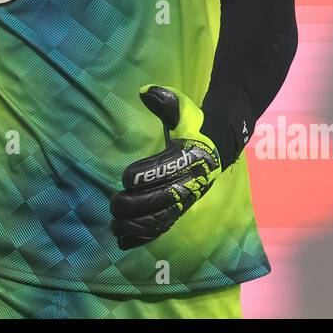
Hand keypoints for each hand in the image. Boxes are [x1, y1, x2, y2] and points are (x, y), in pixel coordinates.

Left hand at [109, 86, 222, 250]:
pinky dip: (144, 236)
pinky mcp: (181, 209)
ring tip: (115, 225)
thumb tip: (146, 91)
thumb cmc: (195, 125)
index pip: (168, 168)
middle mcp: (191, 181)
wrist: (219, 144)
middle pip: (164, 199)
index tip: (126, 176)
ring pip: (163, 218)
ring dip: (137, 225)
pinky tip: (124, 241)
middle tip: (114, 202)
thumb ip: (168, 101)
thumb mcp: (186, 110)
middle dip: (137, 204)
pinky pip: (163, 226)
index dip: (147, 174)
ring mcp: (187, 198)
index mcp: (191, 156)